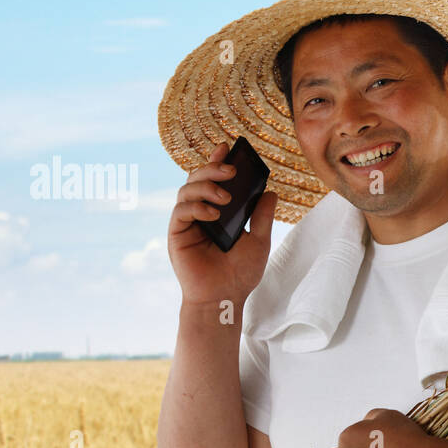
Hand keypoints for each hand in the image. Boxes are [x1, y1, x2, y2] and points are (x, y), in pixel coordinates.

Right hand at [167, 141, 278, 306]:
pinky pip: (181, 211)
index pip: (213, 179)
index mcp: (217, 211)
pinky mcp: (177, 234)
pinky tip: (213, 215)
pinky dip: (197, 207)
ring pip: (187, 189)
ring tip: (225, 197)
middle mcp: (200, 213)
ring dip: (206, 186)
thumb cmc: (240, 273)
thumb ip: (261, 217)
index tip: (226, 148)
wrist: (225, 298)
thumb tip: (270, 192)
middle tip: (231, 170)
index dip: (217, 161)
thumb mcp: (259, 241)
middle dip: (212, 168)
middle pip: (197, 178)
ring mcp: (187, 222)